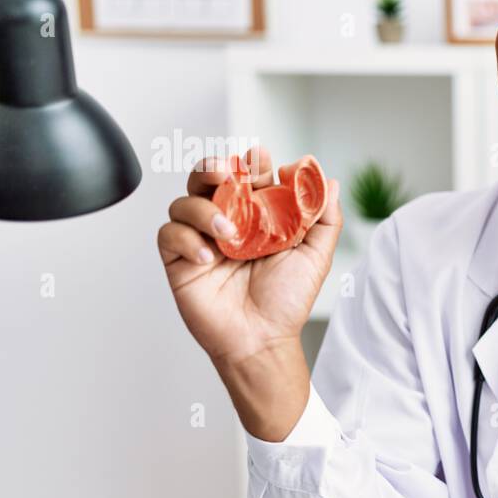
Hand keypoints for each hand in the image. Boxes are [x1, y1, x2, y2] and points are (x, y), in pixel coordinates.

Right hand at [157, 146, 342, 367]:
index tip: (261, 158)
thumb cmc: (287, 301)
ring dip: (204, 209)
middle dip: (213, 167)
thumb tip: (328, 181)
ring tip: (228, 232)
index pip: (247, 177)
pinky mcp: (179, 260)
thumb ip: (324, 219)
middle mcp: (226, 222)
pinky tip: (208, 258)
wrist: (263, 339)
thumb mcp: (315, 257)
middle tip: (227, 172)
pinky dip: (186, 239)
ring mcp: (201, 240)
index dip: (251, 163)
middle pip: (207, 179)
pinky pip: (169, 234)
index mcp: (257, 216)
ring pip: (184, 201)